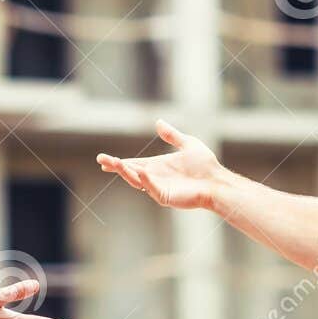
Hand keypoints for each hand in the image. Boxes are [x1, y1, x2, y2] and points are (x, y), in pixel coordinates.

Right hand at [96, 120, 222, 210]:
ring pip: (137, 181)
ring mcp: (159, 188)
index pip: (133, 164)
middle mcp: (155, 177)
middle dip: (116, 166)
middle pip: (130, 172)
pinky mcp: (166, 196)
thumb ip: (172, 135)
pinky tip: (140, 171)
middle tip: (101, 160)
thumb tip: (158, 122)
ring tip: (116, 162)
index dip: (118, 162)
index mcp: (157, 166)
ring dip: (126, 172)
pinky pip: (152, 189)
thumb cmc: (205, 165)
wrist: (216, 179)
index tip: (103, 159)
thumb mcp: (187, 143)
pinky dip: (146, 181)